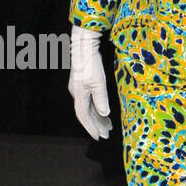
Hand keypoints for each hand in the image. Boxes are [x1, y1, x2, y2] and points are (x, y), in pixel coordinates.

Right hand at [68, 25, 111, 139]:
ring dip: (98, 118)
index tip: (99, 137)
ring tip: (108, 126)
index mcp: (79, 96)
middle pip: (86, 115)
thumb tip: (104, 114)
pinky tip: (104, 113)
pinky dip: (96, 109)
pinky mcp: (82, 85)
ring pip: (88, 108)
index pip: (84, 117)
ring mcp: (79, 90)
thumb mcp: (99, 83)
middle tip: (106, 135)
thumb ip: (101, 100)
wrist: (83, 48)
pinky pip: (89, 102)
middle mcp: (77, 94)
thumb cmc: (91, 64)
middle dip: (96, 126)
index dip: (91, 128)